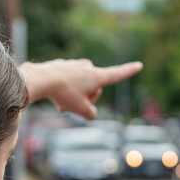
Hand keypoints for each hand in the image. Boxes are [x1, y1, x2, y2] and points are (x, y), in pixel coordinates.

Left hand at [19, 58, 142, 119]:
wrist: (41, 79)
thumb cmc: (64, 94)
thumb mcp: (82, 110)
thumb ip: (91, 114)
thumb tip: (90, 113)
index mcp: (96, 76)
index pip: (117, 74)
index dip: (129, 71)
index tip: (139, 65)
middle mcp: (87, 67)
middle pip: (94, 87)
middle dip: (87, 98)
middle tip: (75, 106)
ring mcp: (74, 65)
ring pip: (80, 86)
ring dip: (74, 96)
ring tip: (61, 105)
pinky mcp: (62, 66)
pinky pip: (68, 82)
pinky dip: (64, 91)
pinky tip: (54, 95)